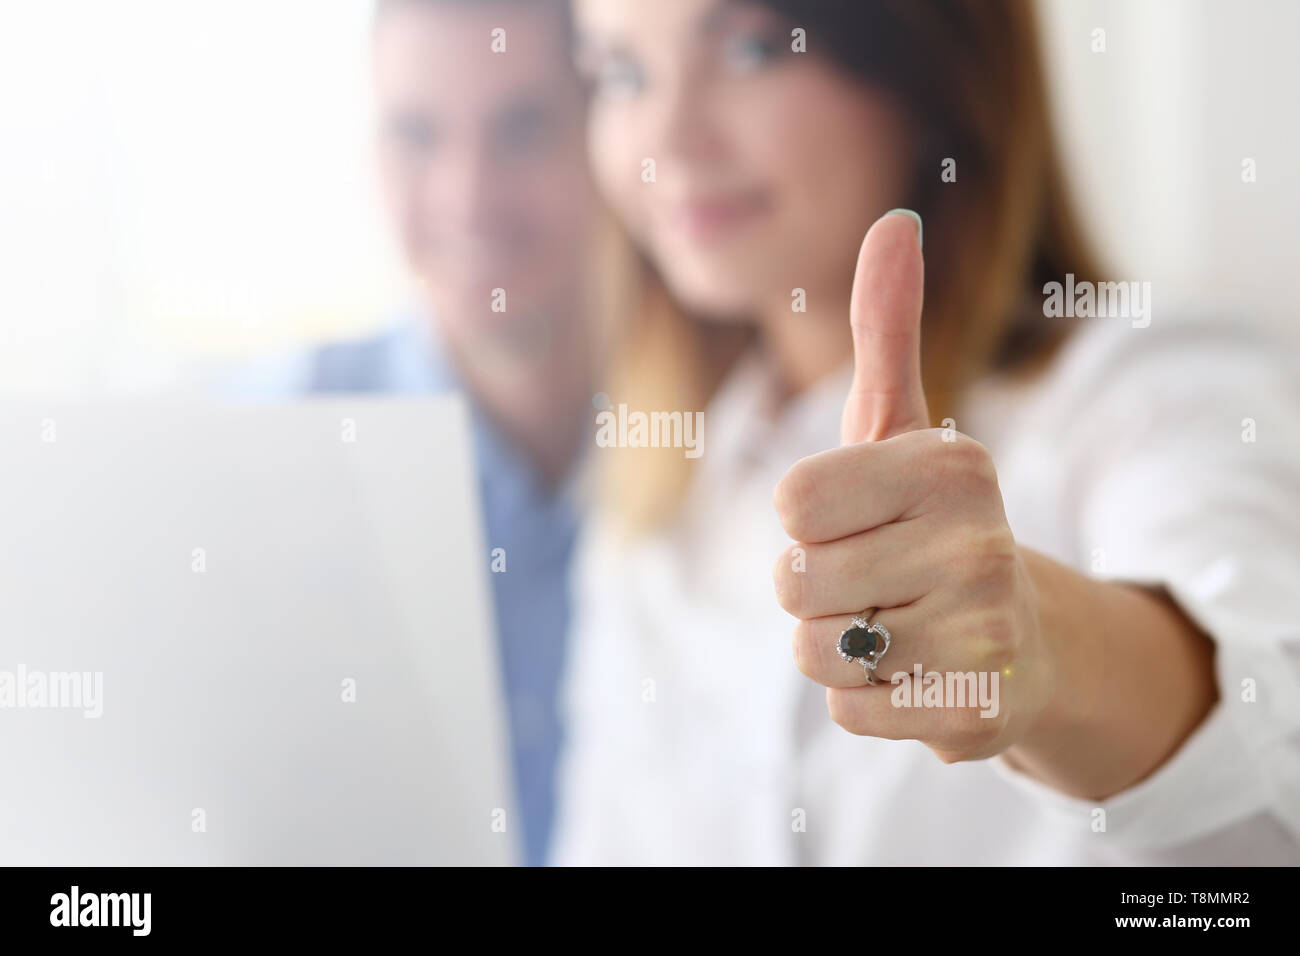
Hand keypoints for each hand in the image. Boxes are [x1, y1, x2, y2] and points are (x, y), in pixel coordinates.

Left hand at [771, 211, 1055, 763]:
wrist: (1022, 639)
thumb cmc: (933, 523)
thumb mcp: (905, 425)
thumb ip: (887, 327)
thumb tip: (896, 218)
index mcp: (954, 466)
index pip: (792, 502)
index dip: (808, 520)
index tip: (861, 519)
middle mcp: (981, 543)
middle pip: (794, 581)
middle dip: (817, 589)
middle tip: (879, 580)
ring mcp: (982, 634)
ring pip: (814, 650)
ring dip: (837, 644)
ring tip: (896, 625)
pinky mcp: (972, 714)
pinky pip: (846, 708)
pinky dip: (866, 697)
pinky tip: (917, 674)